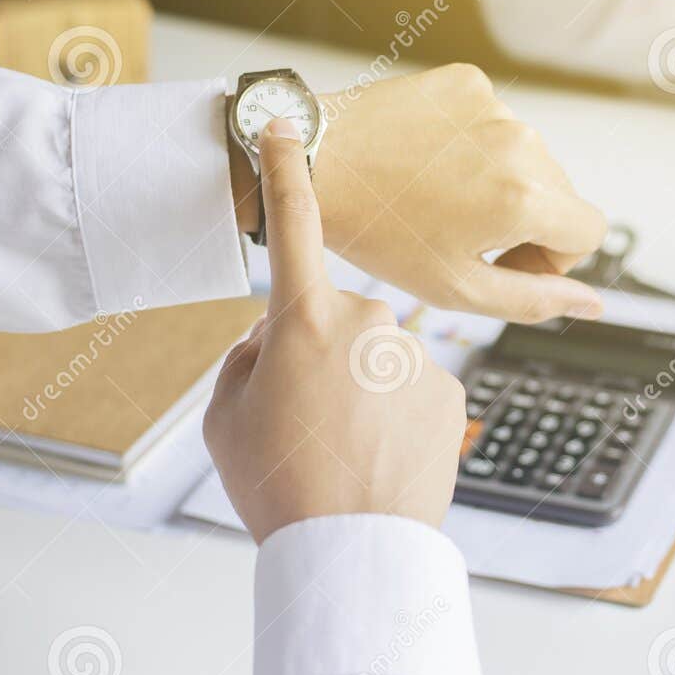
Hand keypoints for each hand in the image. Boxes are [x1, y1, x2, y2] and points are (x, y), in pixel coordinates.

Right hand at [205, 119, 468, 542]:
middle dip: (319, 354)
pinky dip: (395, 414)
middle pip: (334, 320)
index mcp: (302, 321)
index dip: (284, 172)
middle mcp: (365, 323)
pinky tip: (379, 456)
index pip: (292, 226)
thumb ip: (249, 357)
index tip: (283, 123)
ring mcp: (413, 354)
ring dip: (360, 391)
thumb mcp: (226, 417)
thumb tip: (275, 337)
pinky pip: (410, 388)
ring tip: (343, 450)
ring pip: (376, 358)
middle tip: (303, 420)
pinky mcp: (448, 388)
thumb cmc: (279, 486)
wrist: (353, 551)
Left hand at [310, 64, 606, 323]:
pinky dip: (473, 143)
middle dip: (527, 219)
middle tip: (464, 234)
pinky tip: (429, 160)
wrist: (313, 164)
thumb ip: (535, 301)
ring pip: (528, 155)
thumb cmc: (379, 232)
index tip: (507, 260)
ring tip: (438, 195)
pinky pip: (495, 121)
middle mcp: (521, 142)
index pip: (591, 230)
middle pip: (561, 192)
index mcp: (524, 198)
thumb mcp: (457, 287)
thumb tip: (594, 304)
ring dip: (500, 178)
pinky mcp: (467, 81)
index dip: (554, 257)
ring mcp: (494, 105)